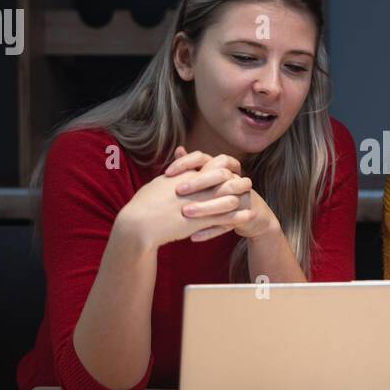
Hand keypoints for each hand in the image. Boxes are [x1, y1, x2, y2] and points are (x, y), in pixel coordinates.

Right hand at [117, 147, 249, 249]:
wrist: (138, 225)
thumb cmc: (143, 205)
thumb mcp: (159, 183)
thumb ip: (172, 176)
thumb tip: (176, 171)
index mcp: (185, 175)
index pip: (210, 164)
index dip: (223, 166)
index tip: (230, 170)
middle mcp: (195, 186)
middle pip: (224, 177)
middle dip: (237, 180)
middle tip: (247, 182)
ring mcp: (199, 203)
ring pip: (229, 197)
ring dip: (241, 198)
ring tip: (250, 200)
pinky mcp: (200, 221)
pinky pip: (225, 218)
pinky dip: (238, 216)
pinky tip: (245, 217)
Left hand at [166, 147, 279, 240]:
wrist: (253, 214)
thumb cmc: (223, 194)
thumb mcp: (210, 178)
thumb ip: (194, 166)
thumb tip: (178, 149)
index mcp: (223, 167)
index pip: (204, 157)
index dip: (186, 162)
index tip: (168, 173)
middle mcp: (235, 179)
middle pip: (220, 174)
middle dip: (198, 182)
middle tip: (178, 190)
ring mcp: (243, 197)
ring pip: (226, 200)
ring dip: (205, 207)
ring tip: (185, 213)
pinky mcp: (246, 215)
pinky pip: (230, 223)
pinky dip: (211, 231)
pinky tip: (194, 236)